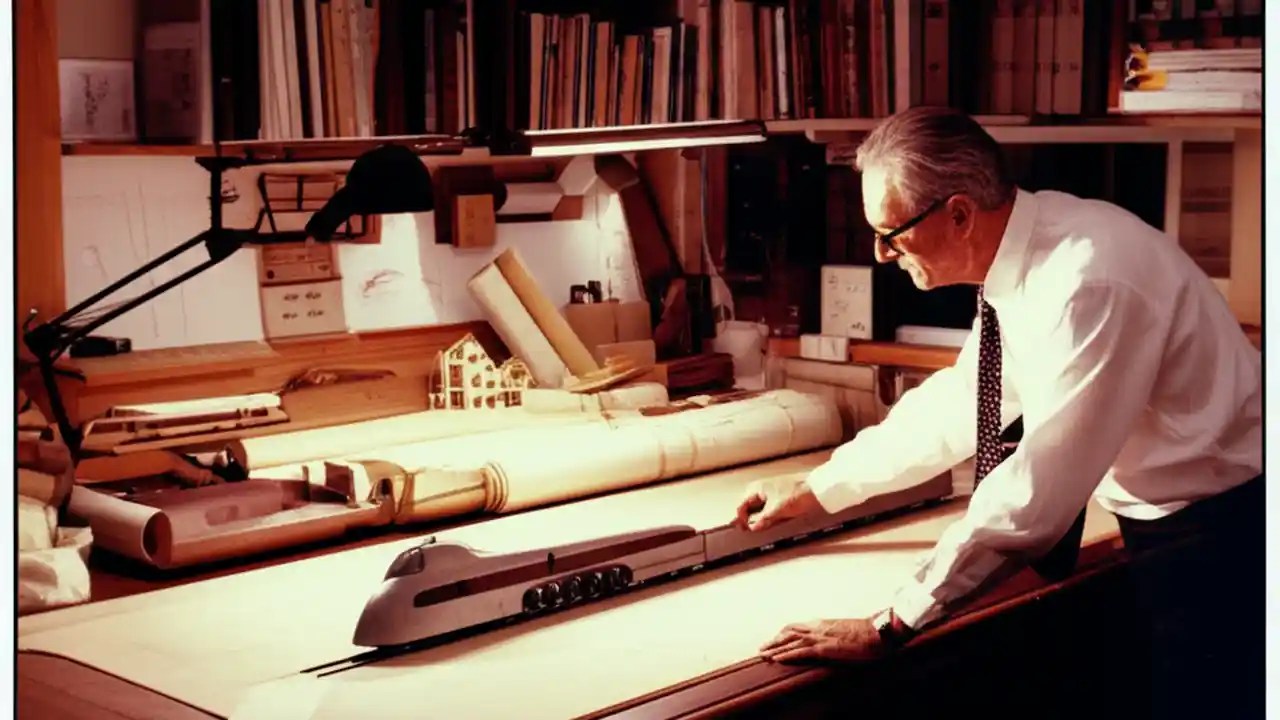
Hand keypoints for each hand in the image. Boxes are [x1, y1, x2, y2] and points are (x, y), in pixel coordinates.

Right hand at [734, 473, 822, 531]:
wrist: (816, 490)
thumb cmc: (798, 493)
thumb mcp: (777, 510)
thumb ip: (763, 520)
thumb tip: (753, 527)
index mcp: (758, 488)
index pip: (742, 505)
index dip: (741, 518)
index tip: (743, 529)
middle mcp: (762, 489)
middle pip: (749, 506)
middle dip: (748, 518)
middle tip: (748, 529)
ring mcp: (771, 493)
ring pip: (759, 508)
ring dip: (758, 518)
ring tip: (758, 527)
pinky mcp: (780, 497)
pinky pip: (768, 508)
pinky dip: (767, 516)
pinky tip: (769, 522)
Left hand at [758, 618, 884, 663]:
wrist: (878, 632)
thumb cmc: (866, 632)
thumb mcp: (845, 630)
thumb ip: (834, 633)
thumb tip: (831, 639)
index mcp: (822, 623)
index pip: (796, 626)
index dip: (783, 633)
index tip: (774, 639)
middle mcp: (817, 627)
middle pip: (788, 632)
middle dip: (774, 640)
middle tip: (761, 648)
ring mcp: (820, 637)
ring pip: (790, 642)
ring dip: (775, 648)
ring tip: (762, 654)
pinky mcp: (825, 648)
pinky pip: (801, 652)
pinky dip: (787, 655)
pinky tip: (777, 659)